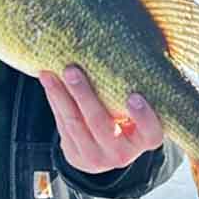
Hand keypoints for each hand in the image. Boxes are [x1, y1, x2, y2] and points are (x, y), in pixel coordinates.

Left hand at [38, 66, 163, 173]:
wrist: (109, 148)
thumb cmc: (130, 113)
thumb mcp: (140, 107)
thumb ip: (138, 86)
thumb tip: (135, 40)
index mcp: (145, 140)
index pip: (151, 132)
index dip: (144, 117)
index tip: (134, 96)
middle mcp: (122, 154)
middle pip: (101, 124)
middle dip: (84, 95)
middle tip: (72, 70)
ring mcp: (97, 158)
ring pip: (75, 124)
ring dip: (60, 95)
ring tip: (50, 73)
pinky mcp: (75, 156)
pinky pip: (62, 125)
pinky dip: (54, 100)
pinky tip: (48, 81)